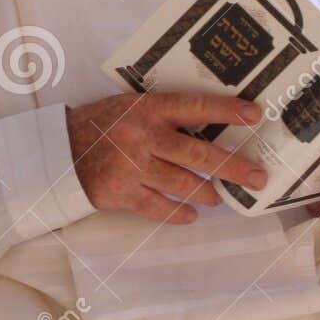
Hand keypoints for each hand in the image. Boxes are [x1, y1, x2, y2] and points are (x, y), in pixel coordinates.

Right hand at [66, 91, 266, 222]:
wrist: (60, 149)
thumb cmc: (103, 123)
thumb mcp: (132, 105)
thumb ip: (165, 113)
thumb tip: (211, 123)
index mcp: (148, 109)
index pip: (194, 106)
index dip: (225, 110)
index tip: (254, 114)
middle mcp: (143, 137)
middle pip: (197, 153)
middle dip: (232, 167)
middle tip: (258, 177)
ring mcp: (132, 167)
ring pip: (183, 184)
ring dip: (207, 192)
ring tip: (220, 196)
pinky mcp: (122, 194)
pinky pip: (159, 208)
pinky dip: (179, 213)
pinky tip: (192, 214)